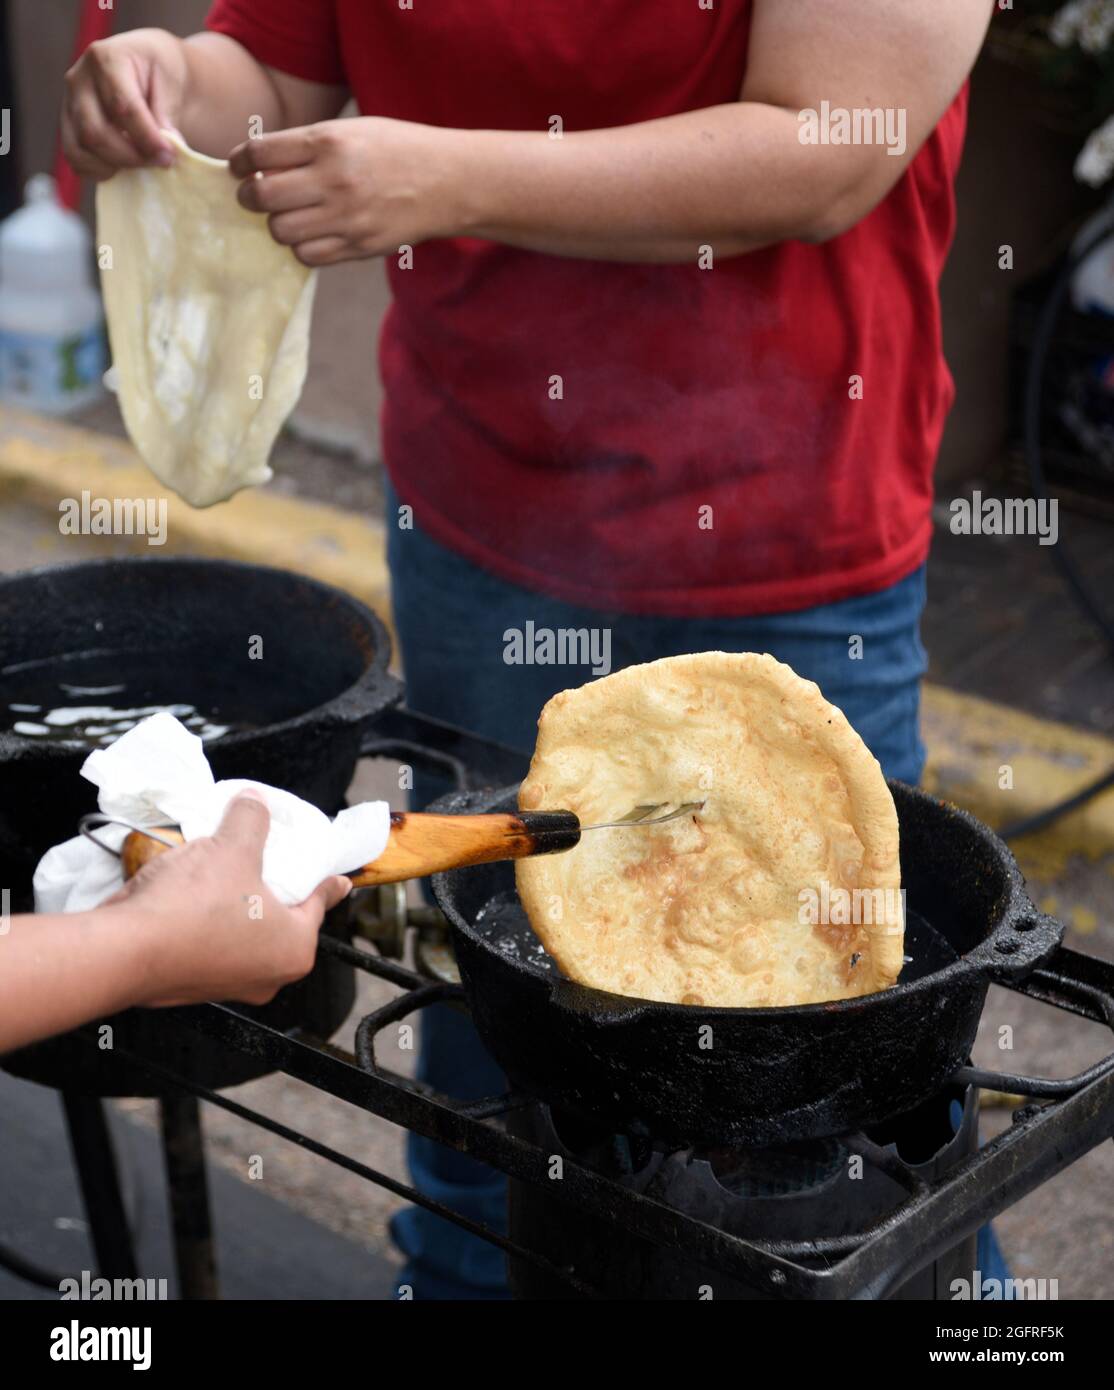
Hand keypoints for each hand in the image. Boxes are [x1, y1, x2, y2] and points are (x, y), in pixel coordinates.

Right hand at [61, 28, 186, 178]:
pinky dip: (98, 171)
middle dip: (130, 157)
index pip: (121, 107)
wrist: (147, 69)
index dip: (146, 138)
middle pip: (94, 132)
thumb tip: (162, 151)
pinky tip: (122, 169)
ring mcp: (69, 103)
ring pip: (80, 149)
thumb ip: (164, 115)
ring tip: (142, 165)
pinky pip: (75, 158)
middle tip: (159, 163)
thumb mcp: (171, 82)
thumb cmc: (160, 73)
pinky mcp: (68, 125)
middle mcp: (79, 79)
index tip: (168, 156)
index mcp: (106, 59)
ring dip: (115, 166)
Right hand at [105, 793, 350, 1007]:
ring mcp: (227, 984)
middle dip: (274, 890)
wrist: (122, 951)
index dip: (327, 882)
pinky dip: (206, 921)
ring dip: (235, 905)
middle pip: (281, 918)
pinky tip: (191, 896)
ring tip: (223, 873)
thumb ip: (252, 820)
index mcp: (294, 949)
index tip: (340, 879)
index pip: (319, 903)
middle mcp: (267, 976)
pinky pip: (210, 943)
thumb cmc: (191, 907)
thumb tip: (254, 802)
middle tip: (268, 863)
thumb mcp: (233, 848)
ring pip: (243, 932)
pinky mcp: (190, 984)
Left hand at [229, 116, 470, 265]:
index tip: (239, 167)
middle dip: (249, 197)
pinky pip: (308, 256)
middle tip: (254, 195)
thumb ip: (308, 146)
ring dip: (276, 225)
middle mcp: (334, 180)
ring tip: (287, 216)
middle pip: (263, 196)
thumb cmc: (397, 150)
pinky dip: (300, 247)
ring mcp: (347, 217)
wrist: (449, 182)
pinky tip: (311, 234)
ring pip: (281, 231)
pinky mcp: (359, 246)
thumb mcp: (352, 130)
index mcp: (329, 142)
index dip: (239, 162)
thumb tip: (260, 165)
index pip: (260, 153)